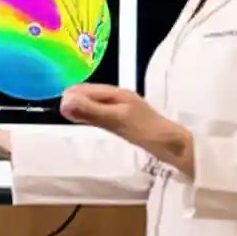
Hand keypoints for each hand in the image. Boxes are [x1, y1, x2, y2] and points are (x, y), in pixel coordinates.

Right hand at [60, 83, 193, 174]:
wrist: (174, 147)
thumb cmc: (146, 132)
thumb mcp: (116, 121)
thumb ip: (91, 112)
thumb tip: (63, 103)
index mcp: (115, 93)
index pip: (83, 88)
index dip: (70, 98)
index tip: (62, 113)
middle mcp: (117, 96)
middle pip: (88, 94)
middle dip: (74, 101)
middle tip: (66, 118)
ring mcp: (121, 108)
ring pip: (94, 103)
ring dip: (82, 109)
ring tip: (74, 121)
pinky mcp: (124, 119)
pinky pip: (101, 112)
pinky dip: (92, 116)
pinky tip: (91, 124)